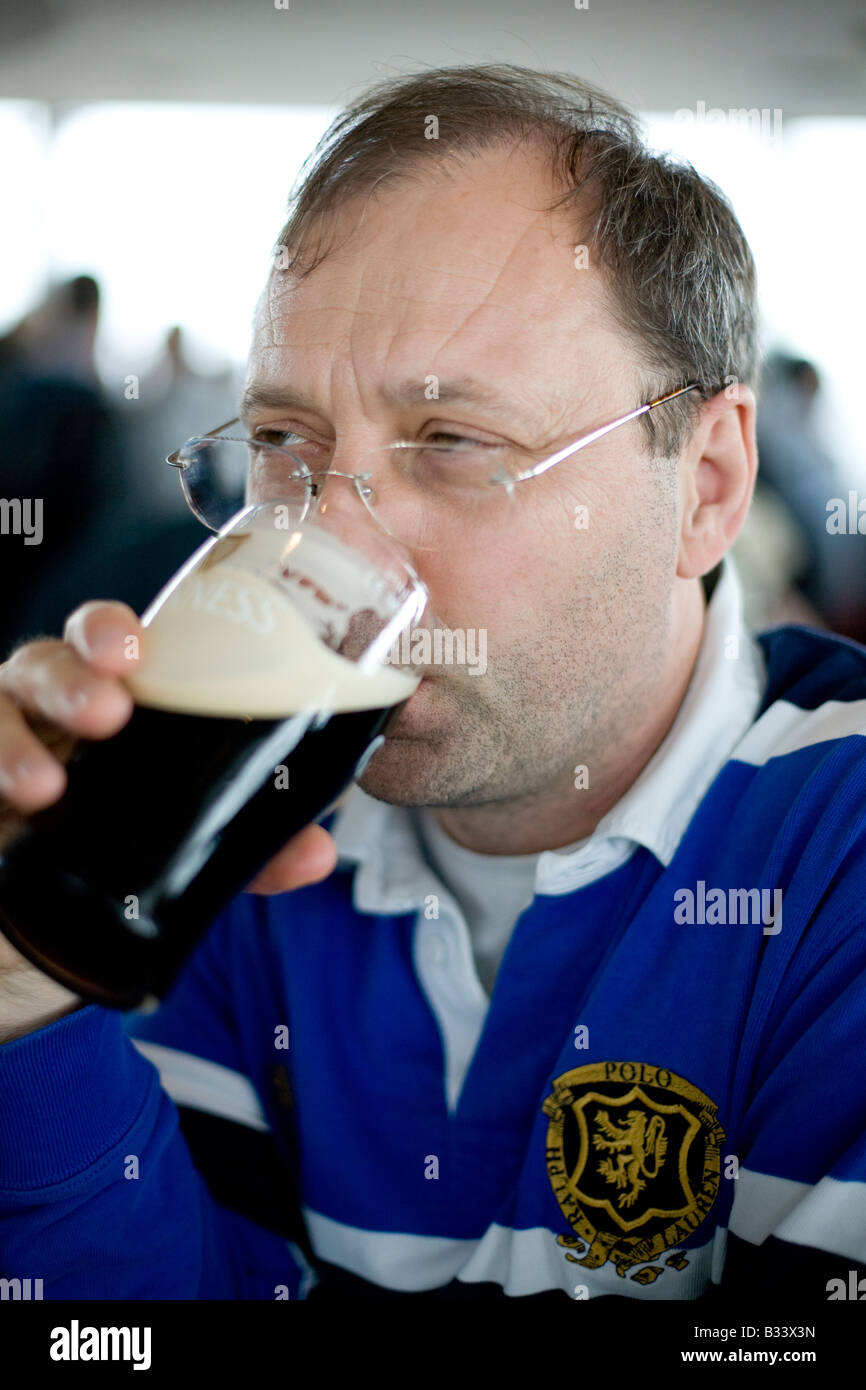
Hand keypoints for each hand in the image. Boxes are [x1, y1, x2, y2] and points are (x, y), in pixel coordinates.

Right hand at [0, 599, 336, 1037]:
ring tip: (44, 789)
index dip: (108, 631)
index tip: (132, 652)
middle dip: (70, 677)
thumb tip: (317, 852)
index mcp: (106, 702)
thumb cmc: (120, 848)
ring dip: (12, 743)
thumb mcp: (186, 848)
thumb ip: (247, 847)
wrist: (39, 930)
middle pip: (41, 663)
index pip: (100, 643)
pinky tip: (1, 816)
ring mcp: (1, 747)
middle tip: (107, 713)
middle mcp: (41, 714)